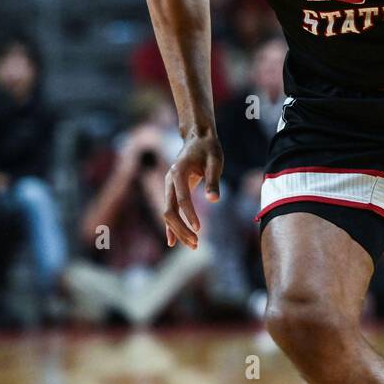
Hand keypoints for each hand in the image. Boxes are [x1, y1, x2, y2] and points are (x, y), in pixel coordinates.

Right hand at [163, 127, 222, 249]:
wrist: (197, 138)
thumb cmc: (208, 149)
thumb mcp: (215, 161)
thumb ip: (213, 180)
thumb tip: (214, 200)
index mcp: (178, 172)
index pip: (182, 198)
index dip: (190, 214)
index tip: (199, 228)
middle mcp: (169, 180)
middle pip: (169, 210)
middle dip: (181, 228)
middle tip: (196, 243)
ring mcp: (168, 186)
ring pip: (168, 213)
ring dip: (178, 230)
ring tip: (193, 245)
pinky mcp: (172, 191)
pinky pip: (170, 211)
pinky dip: (171, 226)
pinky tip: (173, 241)